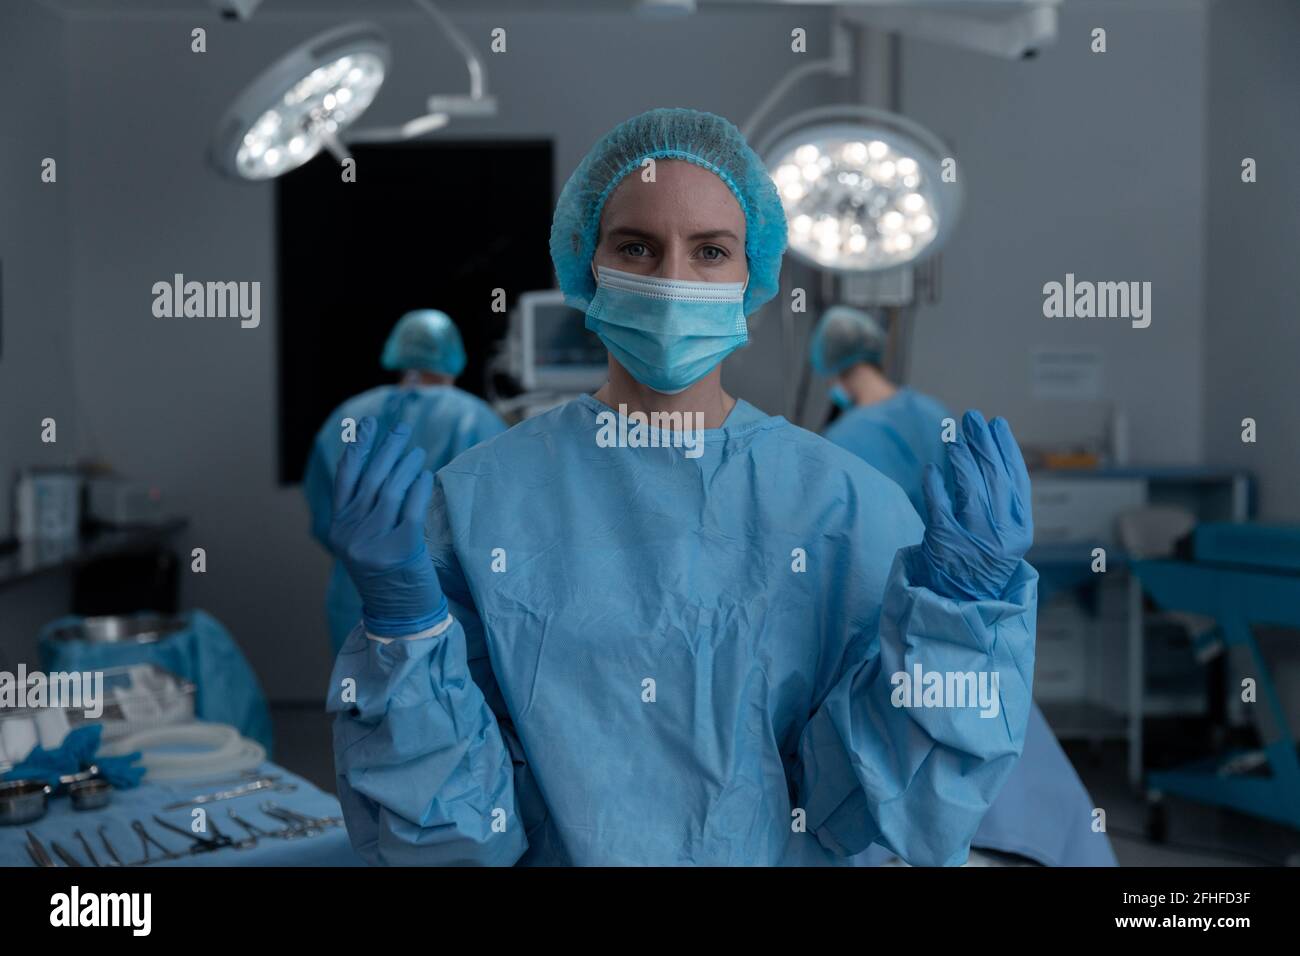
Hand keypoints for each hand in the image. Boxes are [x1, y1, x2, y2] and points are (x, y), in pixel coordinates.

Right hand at [327, 416, 446, 635]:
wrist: (401, 617)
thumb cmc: (389, 576)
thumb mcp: (366, 544)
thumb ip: (365, 513)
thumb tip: (382, 466)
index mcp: (339, 529)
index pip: (345, 478)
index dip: (357, 448)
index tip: (367, 424)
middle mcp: (351, 533)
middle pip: (370, 479)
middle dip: (386, 448)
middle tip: (402, 428)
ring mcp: (373, 542)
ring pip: (390, 489)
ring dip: (405, 464)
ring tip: (417, 451)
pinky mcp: (400, 548)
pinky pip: (411, 507)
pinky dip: (419, 486)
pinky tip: (425, 475)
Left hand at [918, 411, 1032, 600]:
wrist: (961, 606)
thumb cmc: (980, 565)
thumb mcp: (1003, 539)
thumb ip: (1001, 506)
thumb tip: (989, 457)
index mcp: (1020, 531)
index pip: (1017, 481)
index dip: (1007, 450)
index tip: (998, 425)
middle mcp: (1001, 535)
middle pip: (994, 479)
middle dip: (983, 444)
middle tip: (972, 419)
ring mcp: (974, 540)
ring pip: (969, 488)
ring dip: (960, 458)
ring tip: (953, 437)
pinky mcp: (944, 543)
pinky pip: (938, 505)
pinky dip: (934, 483)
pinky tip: (932, 468)